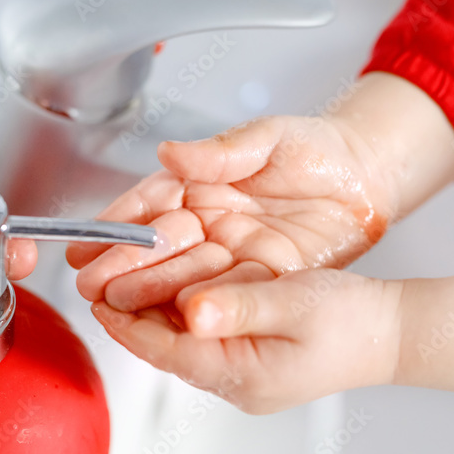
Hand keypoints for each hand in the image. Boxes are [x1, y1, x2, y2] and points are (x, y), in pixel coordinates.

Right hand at [66, 73, 453, 312]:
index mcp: (202, 184)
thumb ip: (221, 151)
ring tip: (112, 303)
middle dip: (121, 264)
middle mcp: (211, 222)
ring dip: (148, 290)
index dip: (116, 223)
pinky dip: (196, 305)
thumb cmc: (318, 148)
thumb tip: (170, 154)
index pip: (149, 205)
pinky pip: (224, 293)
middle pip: (159, 247)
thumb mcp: (268, 136)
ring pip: (185, 273)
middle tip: (89, 282)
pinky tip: (166, 316)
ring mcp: (233, 253)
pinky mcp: (262, 278)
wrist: (367, 178)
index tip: (86, 240)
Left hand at [90, 268, 453, 413]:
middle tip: (102, 286)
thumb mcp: (294, 302)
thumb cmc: (353, 321)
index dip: (126, 325)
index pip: (164, 350)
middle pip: (168, 350)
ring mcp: (246, 377)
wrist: (392, 335)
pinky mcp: (256, 365)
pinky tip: (178, 292)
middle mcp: (237, 383)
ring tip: (129, 284)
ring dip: (158, 316)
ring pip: (185, 345)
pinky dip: (187, 317)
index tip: (96, 300)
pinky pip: (208, 342)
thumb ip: (240, 306)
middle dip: (135, 318)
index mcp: (241, 374)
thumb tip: (192, 312)